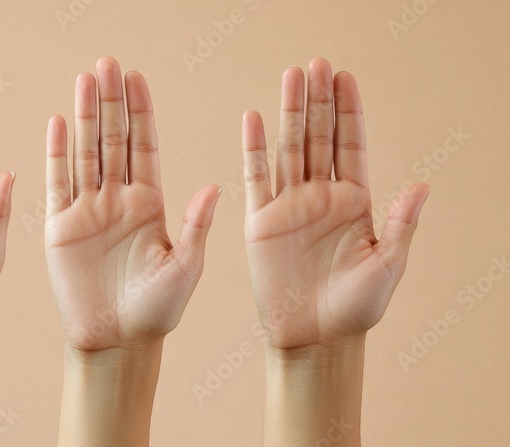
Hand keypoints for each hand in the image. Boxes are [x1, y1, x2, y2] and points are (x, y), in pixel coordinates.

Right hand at [44, 57, 220, 351]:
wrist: (115, 341)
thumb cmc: (155, 312)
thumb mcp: (184, 268)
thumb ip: (195, 228)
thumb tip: (213, 187)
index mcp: (151, 204)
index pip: (144, 146)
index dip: (140, 111)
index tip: (136, 76)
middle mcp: (119, 200)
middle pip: (113, 139)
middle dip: (111, 101)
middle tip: (107, 62)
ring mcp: (88, 211)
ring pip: (85, 153)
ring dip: (85, 116)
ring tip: (85, 80)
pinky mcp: (60, 228)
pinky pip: (58, 184)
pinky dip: (56, 154)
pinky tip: (58, 123)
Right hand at [241, 58, 429, 349]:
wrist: (313, 336)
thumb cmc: (356, 308)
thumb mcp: (387, 265)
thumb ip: (400, 224)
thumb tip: (421, 185)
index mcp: (354, 202)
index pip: (351, 145)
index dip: (348, 111)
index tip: (344, 77)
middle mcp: (321, 196)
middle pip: (319, 137)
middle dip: (318, 100)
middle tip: (315, 63)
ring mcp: (289, 206)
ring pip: (289, 148)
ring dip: (290, 113)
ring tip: (290, 77)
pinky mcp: (260, 221)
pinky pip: (256, 178)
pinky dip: (254, 149)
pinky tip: (254, 119)